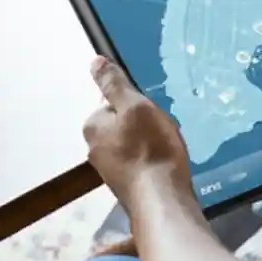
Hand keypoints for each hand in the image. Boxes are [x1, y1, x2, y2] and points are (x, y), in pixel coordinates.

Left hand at [83, 57, 193, 206]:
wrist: (161, 199)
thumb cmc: (150, 147)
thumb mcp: (135, 107)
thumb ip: (115, 85)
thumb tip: (95, 61)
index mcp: (93, 126)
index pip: (113, 102)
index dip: (137, 105)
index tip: (152, 113)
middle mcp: (94, 148)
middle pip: (123, 124)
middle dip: (144, 125)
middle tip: (164, 131)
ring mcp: (109, 170)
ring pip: (133, 143)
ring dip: (151, 143)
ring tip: (169, 149)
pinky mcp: (126, 186)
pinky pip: (141, 162)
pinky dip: (154, 160)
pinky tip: (167, 164)